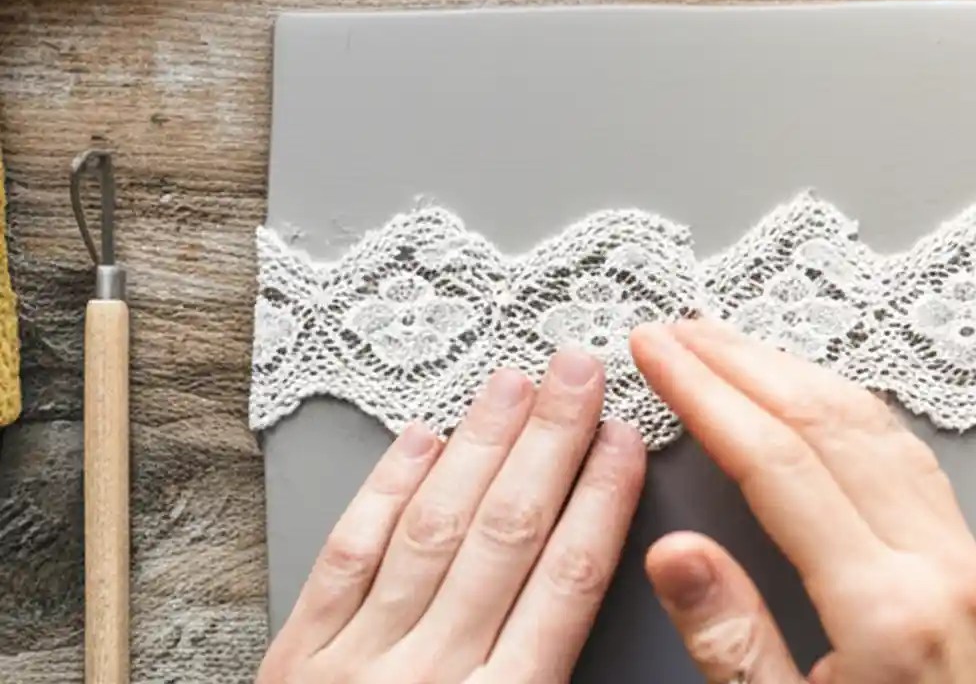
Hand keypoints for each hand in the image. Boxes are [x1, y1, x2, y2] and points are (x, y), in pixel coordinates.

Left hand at [257, 351, 646, 683]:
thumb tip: (597, 599)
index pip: (569, 582)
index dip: (602, 500)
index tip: (625, 441)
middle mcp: (432, 676)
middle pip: (506, 534)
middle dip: (550, 444)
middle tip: (579, 373)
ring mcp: (357, 661)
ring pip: (432, 528)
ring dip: (478, 446)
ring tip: (513, 384)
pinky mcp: (298, 657)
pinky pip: (348, 554)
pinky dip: (385, 490)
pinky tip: (417, 439)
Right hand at [630, 319, 975, 682]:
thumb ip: (731, 641)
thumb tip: (675, 554)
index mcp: (887, 609)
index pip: (778, 461)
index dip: (707, 394)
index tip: (658, 354)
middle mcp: (937, 566)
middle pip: (827, 421)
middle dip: (742, 362)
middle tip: (678, 331)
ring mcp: (963, 558)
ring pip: (873, 423)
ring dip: (793, 371)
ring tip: (731, 345)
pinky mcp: (970, 564)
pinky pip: (905, 452)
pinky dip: (845, 405)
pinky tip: (814, 395)